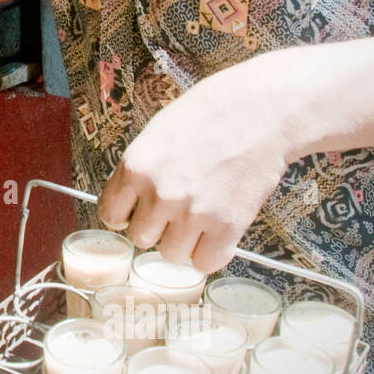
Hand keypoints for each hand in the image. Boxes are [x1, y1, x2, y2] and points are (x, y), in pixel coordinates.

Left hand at [96, 67, 292, 272]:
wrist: (263, 111)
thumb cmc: (211, 114)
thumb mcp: (158, 133)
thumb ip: (140, 170)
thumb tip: (129, 200)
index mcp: (136, 167)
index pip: (110, 214)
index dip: (126, 213)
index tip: (138, 210)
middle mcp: (160, 195)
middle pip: (140, 238)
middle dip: (156, 226)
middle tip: (176, 208)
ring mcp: (193, 214)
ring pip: (171, 254)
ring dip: (183, 241)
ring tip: (200, 215)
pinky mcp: (227, 227)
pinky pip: (205, 262)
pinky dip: (211, 252)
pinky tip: (217, 232)